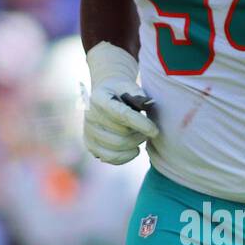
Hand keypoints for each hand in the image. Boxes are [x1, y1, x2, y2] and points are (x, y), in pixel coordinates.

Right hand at [84, 42, 157, 163]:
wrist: (106, 95)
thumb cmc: (122, 91)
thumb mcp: (130, 86)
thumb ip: (138, 94)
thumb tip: (148, 104)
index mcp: (99, 98)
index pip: (121, 114)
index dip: (140, 124)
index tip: (155, 131)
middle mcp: (90, 115)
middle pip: (121, 134)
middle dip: (140, 134)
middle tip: (149, 131)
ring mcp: (88, 132)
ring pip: (118, 146)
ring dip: (135, 143)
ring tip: (141, 136)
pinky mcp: (90, 145)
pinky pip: (110, 157)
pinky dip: (126, 156)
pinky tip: (134, 149)